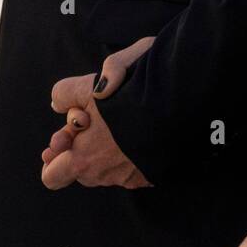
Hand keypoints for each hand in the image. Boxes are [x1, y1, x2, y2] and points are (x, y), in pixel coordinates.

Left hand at [41, 37, 154, 190]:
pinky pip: (126, 171)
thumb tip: (57, 105)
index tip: (76, 123)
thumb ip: (72, 90)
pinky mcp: (149, 177)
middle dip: (79, 149)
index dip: (59, 146)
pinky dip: (127, 155)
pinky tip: (139, 130)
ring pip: (101, 172)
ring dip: (103, 151)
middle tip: (92, 122)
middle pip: (77, 173)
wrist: (194, 98)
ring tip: (119, 121)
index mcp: (83, 154)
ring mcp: (126, 177)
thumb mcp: (107, 69)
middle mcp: (103, 172)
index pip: (51, 173)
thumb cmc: (148, 81)